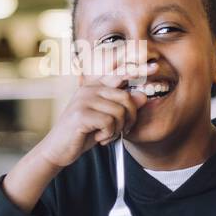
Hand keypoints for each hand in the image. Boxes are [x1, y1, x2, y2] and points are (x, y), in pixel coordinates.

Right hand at [33, 62, 152, 169]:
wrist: (59, 149)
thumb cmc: (83, 133)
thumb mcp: (107, 120)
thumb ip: (123, 107)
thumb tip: (143, 96)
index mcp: (95, 86)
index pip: (119, 73)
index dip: (137, 69)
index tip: (156, 66)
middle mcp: (89, 89)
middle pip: (126, 98)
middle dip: (129, 119)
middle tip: (121, 130)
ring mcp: (84, 100)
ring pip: (119, 112)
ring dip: (117, 129)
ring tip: (105, 135)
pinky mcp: (81, 114)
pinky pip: (109, 123)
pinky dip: (108, 135)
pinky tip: (98, 138)